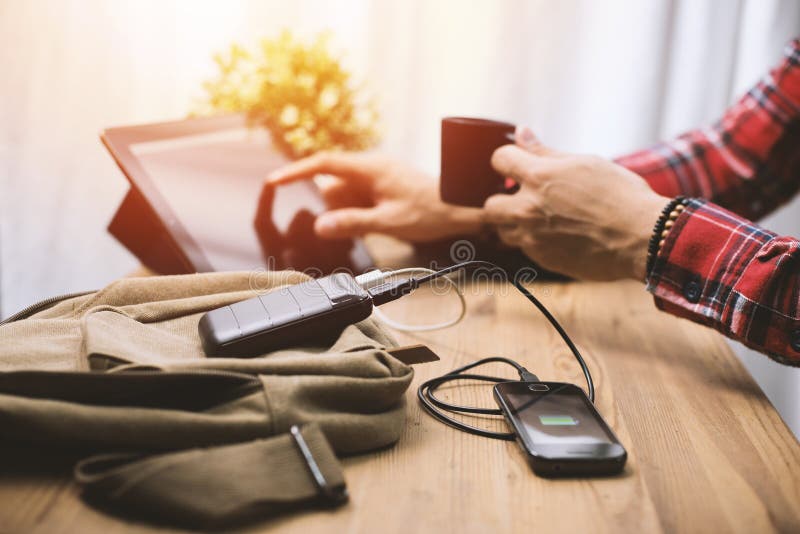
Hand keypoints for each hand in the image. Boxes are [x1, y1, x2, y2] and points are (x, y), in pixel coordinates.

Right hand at [265, 152, 483, 241]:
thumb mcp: (391, 222)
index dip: (295, 172)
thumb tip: (320, 226)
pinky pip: (358, 201)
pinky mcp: (381, 190)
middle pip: (333, 185)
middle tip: (352, 225)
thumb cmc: (433, 211)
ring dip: (347, 215)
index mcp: (370, 168)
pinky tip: (374, 226)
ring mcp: (376, 179)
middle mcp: (370, 169)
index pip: (324, 164)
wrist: (464, 208)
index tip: (273, 181)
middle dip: (332, 208)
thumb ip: (354, 223)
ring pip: (345, 196)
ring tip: (376, 225)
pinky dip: (357, 216)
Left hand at [484, 127, 668, 280]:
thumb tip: (521, 132)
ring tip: (543, 219)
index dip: (508, 159)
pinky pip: (525, 249)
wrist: (643, 238)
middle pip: (490, 204)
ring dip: (515, 223)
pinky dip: (535, 241)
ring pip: (504, 230)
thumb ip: (544, 151)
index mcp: (539, 177)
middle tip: (525, 197)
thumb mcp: (584, 163)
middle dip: (503, 199)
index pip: (499, 159)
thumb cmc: (620, 195)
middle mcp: (528, 209)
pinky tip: (560, 235)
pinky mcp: (542, 260)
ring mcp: (533, 238)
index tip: (519, 164)